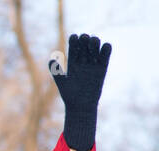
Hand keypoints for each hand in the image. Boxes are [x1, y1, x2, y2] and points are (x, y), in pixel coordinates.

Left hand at [49, 33, 110, 150]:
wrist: (81, 106)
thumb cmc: (69, 95)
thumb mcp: (62, 82)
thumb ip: (56, 71)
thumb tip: (51, 60)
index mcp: (73, 62)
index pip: (74, 47)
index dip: (74, 41)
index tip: (74, 37)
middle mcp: (83, 61)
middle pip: (85, 46)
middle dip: (85, 40)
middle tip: (84, 38)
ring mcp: (93, 63)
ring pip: (95, 48)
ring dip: (95, 43)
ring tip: (93, 41)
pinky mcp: (102, 67)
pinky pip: (105, 56)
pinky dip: (106, 49)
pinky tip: (105, 46)